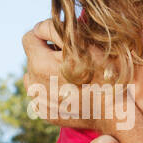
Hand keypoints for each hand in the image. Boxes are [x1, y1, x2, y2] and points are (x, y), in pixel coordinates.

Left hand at [20, 19, 120, 133]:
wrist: (114, 110)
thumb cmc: (102, 73)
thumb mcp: (82, 43)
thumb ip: (54, 29)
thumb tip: (37, 28)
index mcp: (39, 64)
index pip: (28, 38)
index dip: (45, 36)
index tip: (61, 43)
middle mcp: (34, 84)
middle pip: (33, 58)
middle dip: (48, 55)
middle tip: (73, 61)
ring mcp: (39, 102)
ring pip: (36, 77)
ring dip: (48, 73)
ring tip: (71, 77)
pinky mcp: (46, 114)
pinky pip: (42, 95)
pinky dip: (53, 91)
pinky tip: (71, 92)